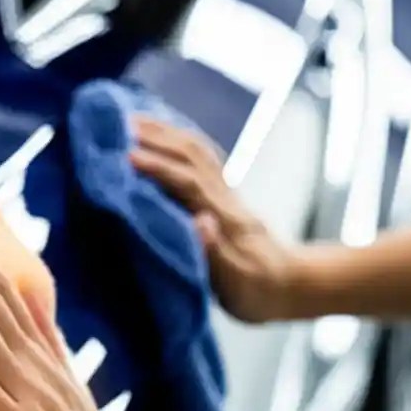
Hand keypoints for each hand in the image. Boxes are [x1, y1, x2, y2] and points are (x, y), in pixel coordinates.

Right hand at [130, 116, 301, 322]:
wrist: (291, 285)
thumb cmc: (258, 292)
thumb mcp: (238, 282)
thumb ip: (217, 253)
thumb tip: (201, 221)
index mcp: (224, 219)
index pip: (188, 184)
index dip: (159, 168)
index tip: (127, 158)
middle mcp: (224, 198)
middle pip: (192, 156)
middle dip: (156, 137)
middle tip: (119, 123)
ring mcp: (226, 193)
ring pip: (196, 152)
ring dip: (165, 132)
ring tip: (132, 119)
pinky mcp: (223, 195)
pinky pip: (200, 158)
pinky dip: (177, 140)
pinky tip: (162, 134)